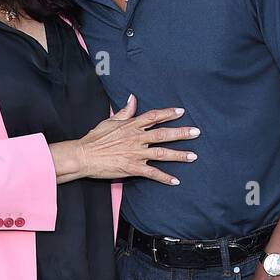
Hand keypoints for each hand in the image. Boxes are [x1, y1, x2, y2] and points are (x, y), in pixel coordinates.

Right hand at [53, 94, 199, 182]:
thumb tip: (133, 98)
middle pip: (163, 134)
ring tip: (193, 156)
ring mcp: (135, 153)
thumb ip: (125, 111)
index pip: (153, 116)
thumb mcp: (110, 121)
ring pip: (162, 153)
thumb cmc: (95, 139)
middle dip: (182, 133)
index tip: (181, 111)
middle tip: (197, 132)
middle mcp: (136, 138)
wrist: (83, 156)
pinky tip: (176, 181)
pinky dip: (164, 178)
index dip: (168, 113)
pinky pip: (152, 173)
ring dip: (179, 155)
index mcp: (131, 125)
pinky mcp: (132, 168)